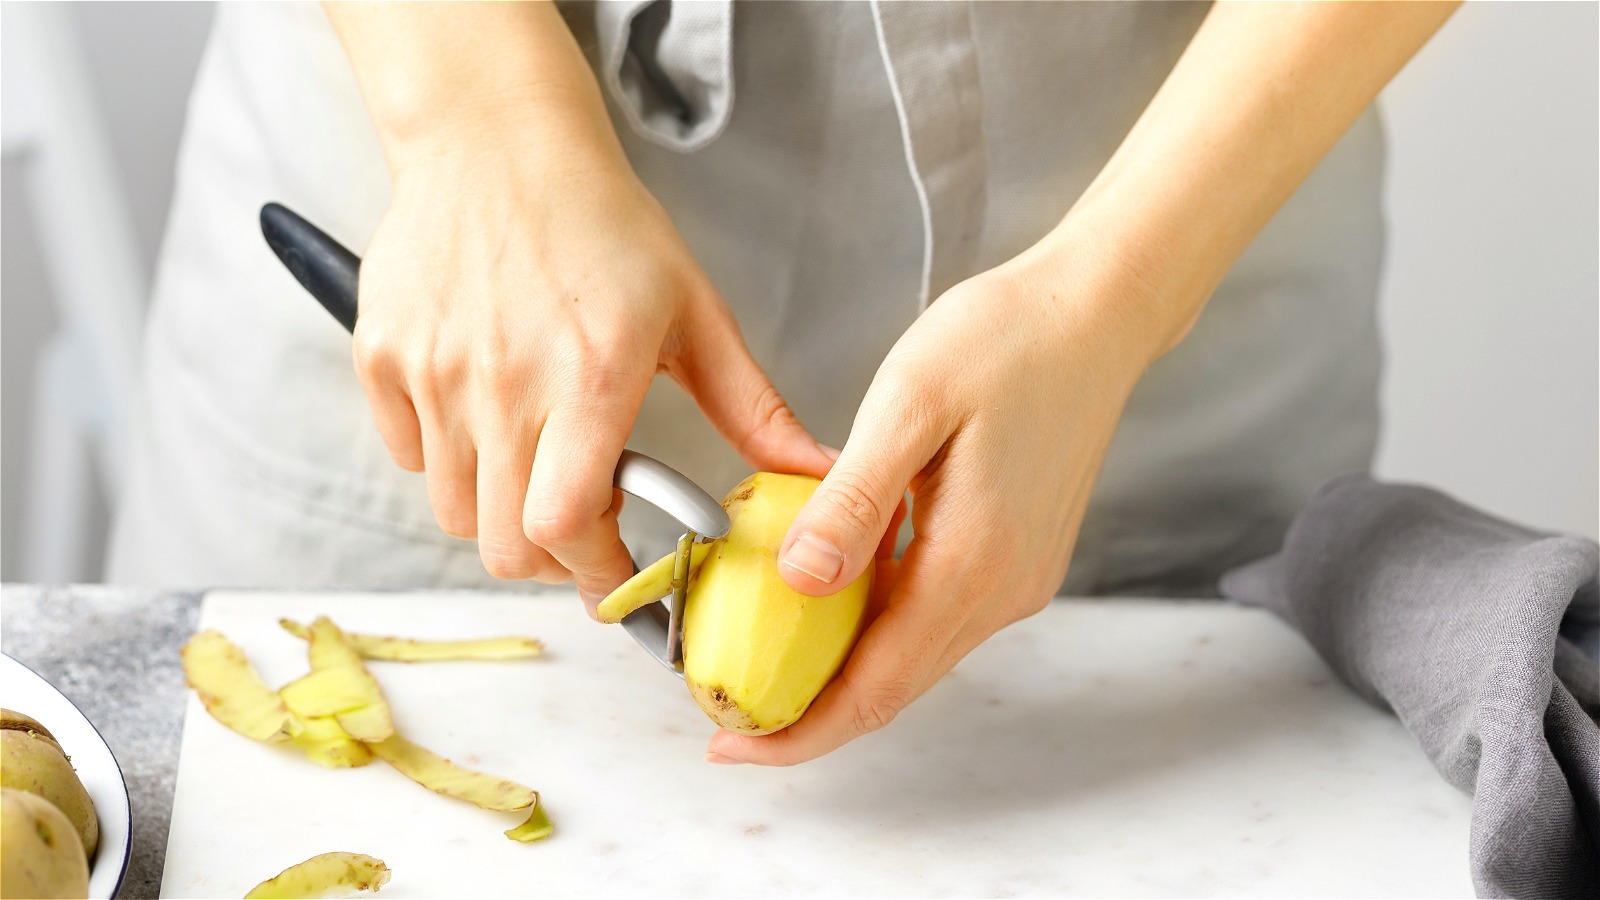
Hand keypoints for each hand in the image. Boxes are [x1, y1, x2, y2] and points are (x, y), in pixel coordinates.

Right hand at [353, 131, 831, 603]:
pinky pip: (408, 456)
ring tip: (537, 460)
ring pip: (452, 512)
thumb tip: (818, 474)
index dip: (595, 572)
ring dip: (498, 511)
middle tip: (583, 525)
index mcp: (590, 376)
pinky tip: (487, 415)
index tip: (620, 579)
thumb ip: (754, 410)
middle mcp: (502, 382)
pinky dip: (447, 460)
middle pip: (504, 544)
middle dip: (552, 557)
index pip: (567, 526)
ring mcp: (433, 371)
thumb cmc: (602, 223)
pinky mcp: (381, 358)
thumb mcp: (696, 313)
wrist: (497, 142)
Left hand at [704, 235, 1177, 764]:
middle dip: (809, 716)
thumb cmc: (1005, 339)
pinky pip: (937, 614)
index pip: (875, 687)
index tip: (729, 746)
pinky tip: (830, 596)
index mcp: (974, 563)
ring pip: (915, 654)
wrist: (1098, 311)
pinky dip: (878, 626)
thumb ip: (855, 500)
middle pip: (894, 688)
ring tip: (764, 658)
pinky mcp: (1020, 556)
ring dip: (842, 672)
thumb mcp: (910, 404)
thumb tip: (799, 584)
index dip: (798, 730)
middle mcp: (1005, 590)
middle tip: (727, 712)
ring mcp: (1019, 577)